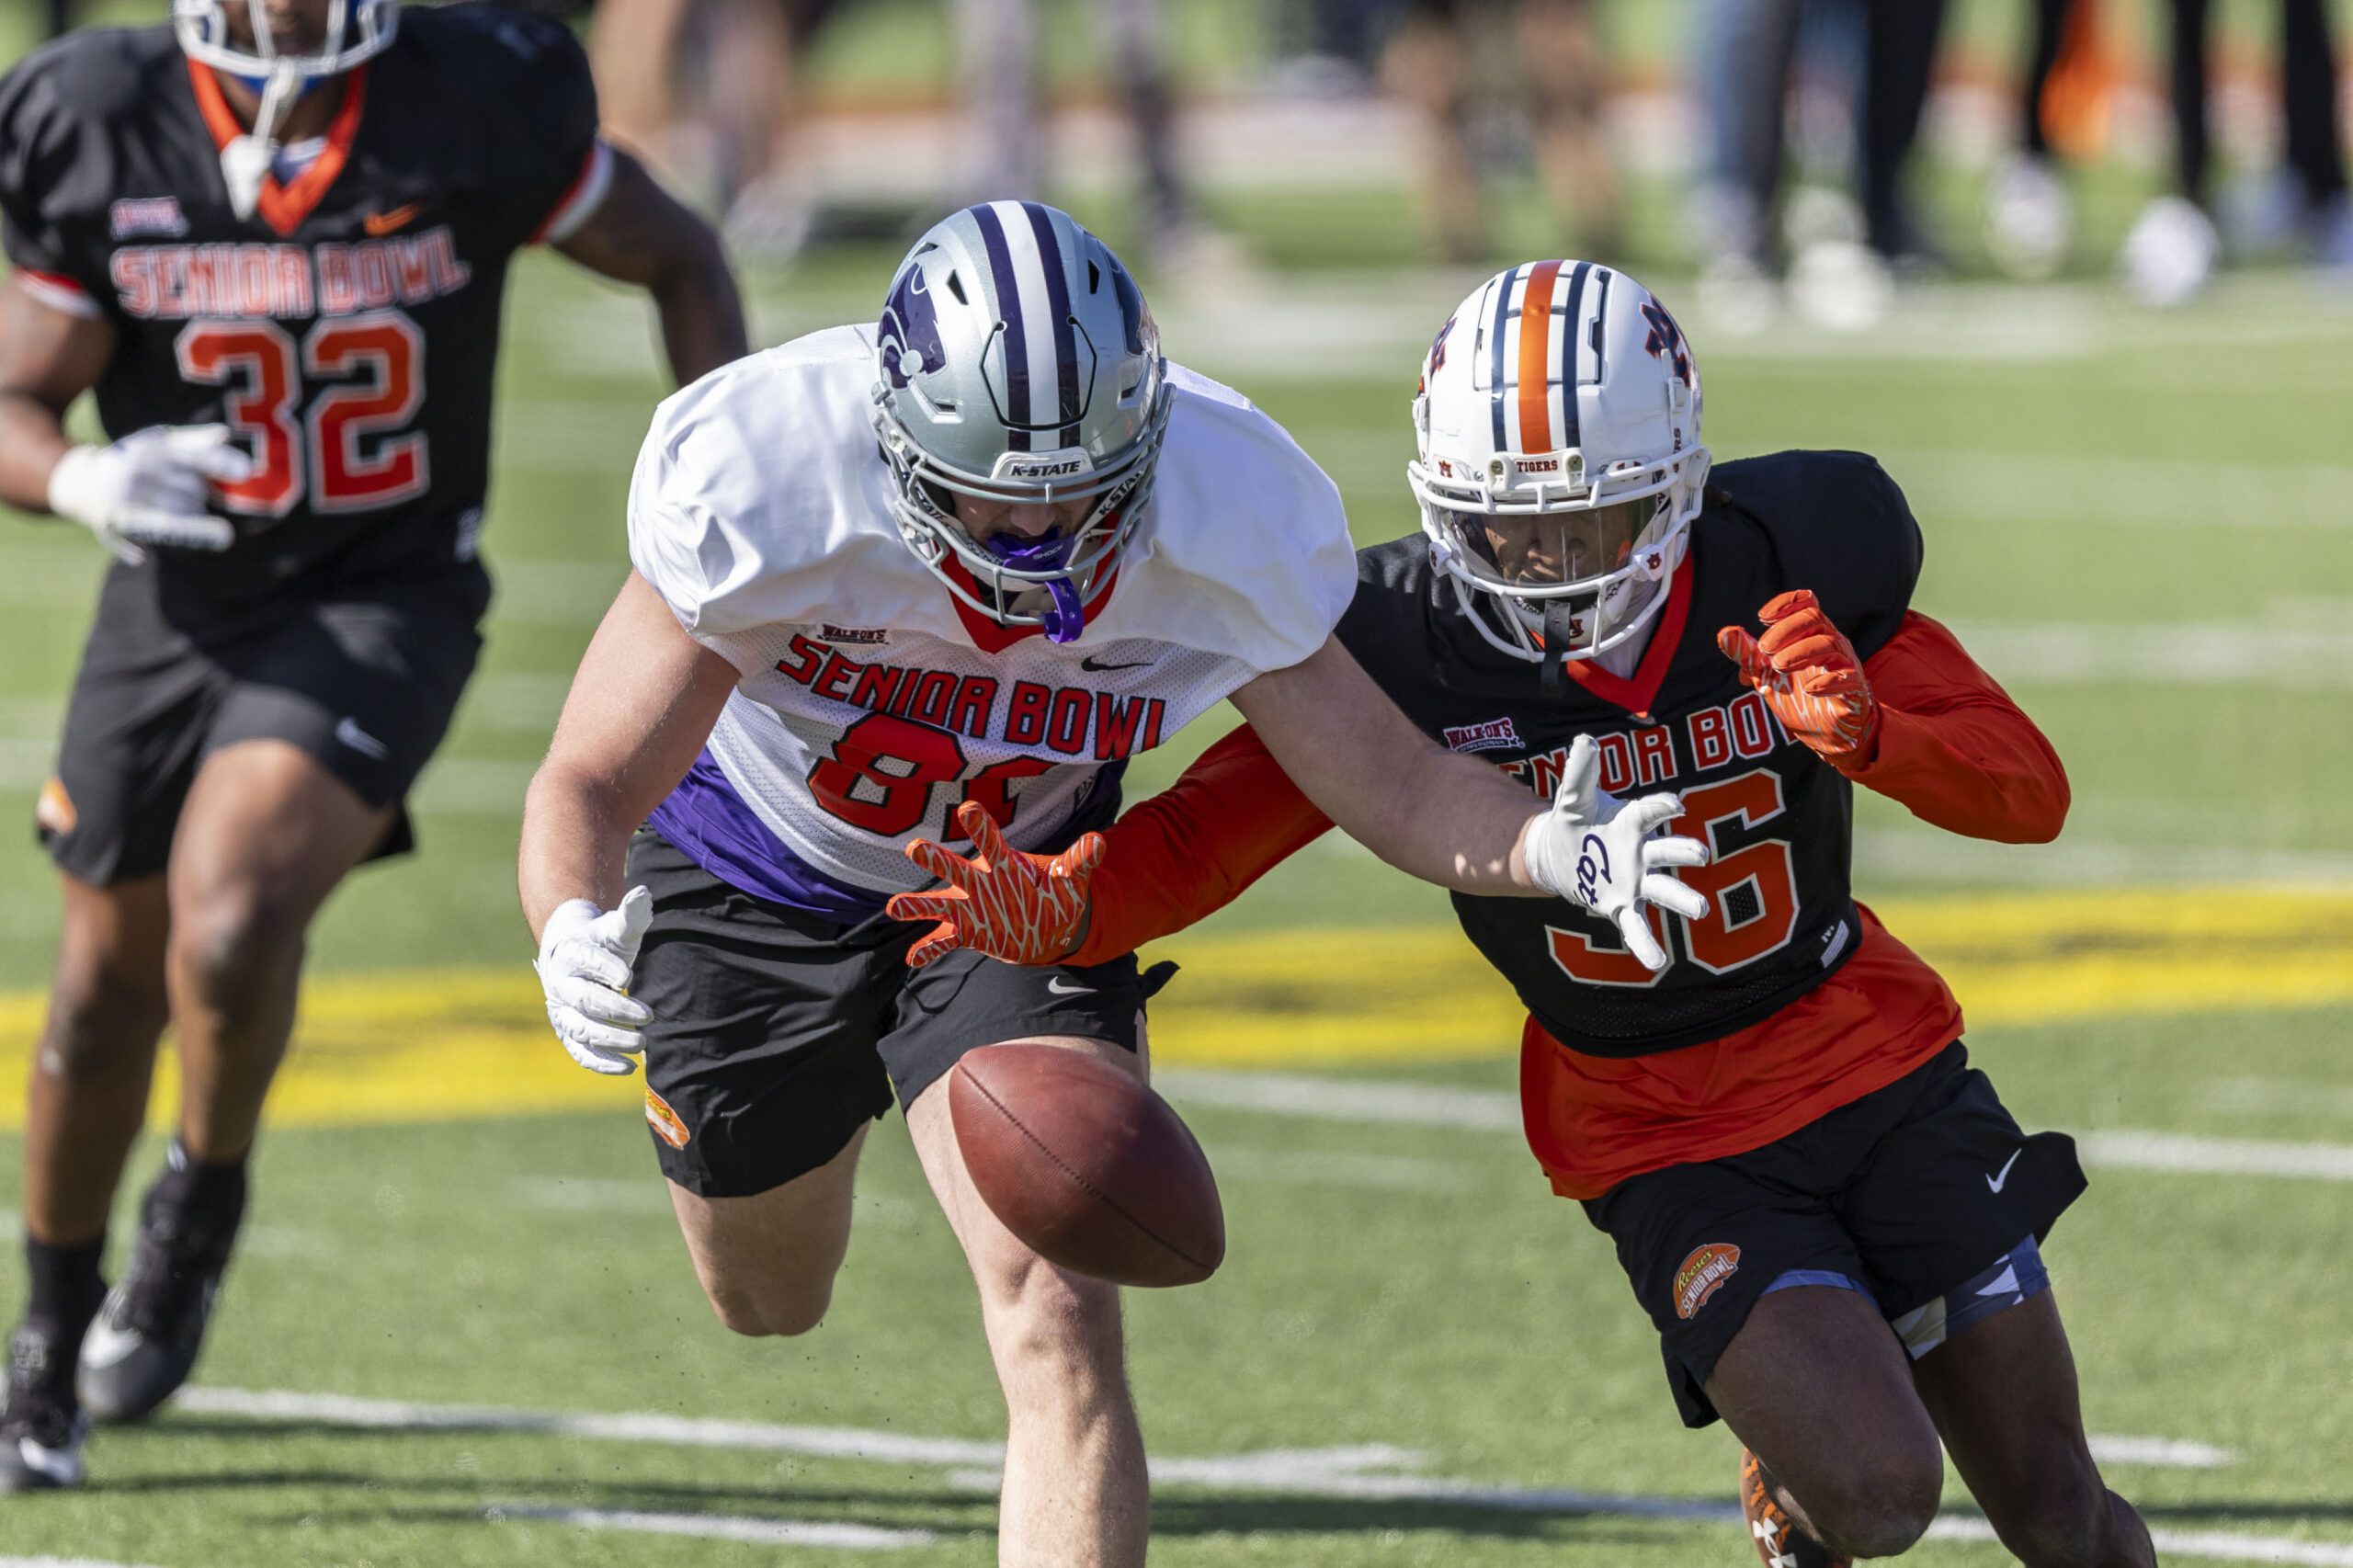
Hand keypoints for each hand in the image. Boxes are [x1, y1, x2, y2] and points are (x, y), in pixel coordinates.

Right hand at [46, 424, 247, 563]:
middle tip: (180, 491)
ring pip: (185, 513)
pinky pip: (167, 532)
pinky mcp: (121, 524)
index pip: (191, 456)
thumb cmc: (131, 461)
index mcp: (148, 449)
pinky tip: (201, 536)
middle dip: (199, 494)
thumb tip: (225, 435)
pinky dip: (186, 533)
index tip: (247, 470)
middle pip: (195, 490)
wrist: (80, 484)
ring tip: (171, 506)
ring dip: (191, 514)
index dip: (219, 462)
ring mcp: (128, 499)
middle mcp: (137, 472)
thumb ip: (192, 441)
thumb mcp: (156, 443)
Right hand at [536, 887, 654, 1075]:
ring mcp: (562, 1011)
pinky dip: (601, 1063)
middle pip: (585, 1001)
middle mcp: (561, 984)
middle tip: (648, 1015)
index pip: (585, 962)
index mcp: (571, 953)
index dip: (605, 969)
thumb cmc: (601, 941)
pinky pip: (579, 1052)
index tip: (628, 976)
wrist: (571, 954)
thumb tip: (642, 893)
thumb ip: (631, 915)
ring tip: (642, 1042)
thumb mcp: (616, 927)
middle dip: (617, 1010)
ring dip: (611, 1039)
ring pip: (581, 1030)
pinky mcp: (568, 1032)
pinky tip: (628, 1068)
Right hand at [885, 802, 1103, 968]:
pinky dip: (928, 948)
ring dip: (917, 905)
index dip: (979, 826)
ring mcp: (970, 907)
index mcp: (1004, 864)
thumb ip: (1080, 861)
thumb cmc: (1053, 892)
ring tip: (895, 908)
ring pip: (939, 903)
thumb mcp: (1070, 878)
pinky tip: (913, 957)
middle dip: (936, 860)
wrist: (1044, 922)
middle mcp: (980, 882)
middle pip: (955, 868)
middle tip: (915, 848)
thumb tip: (1100, 842)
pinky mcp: (967, 931)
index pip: (990, 841)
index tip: (967, 809)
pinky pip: (943, 940)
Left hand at [1518, 735, 1710, 971]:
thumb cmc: (1576, 822)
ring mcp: (1636, 882)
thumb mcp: (1571, 797)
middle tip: (1703, 853)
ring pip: (1664, 890)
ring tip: (1701, 909)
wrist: (1563, 854)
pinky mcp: (1622, 906)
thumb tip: (1584, 741)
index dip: (1661, 806)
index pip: (1650, 811)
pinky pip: (1637, 927)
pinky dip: (1646, 945)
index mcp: (1631, 822)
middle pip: (1668, 852)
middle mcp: (1642, 853)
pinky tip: (1657, 963)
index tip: (1675, 803)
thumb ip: (1579, 772)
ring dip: (1682, 899)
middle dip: (1684, 852)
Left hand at [1717, 589, 1880, 765]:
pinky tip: (1809, 690)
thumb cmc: (1797, 695)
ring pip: (1829, 643)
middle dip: (1786, 629)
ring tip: (1778, 667)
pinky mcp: (1854, 689)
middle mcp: (1830, 642)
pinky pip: (1848, 677)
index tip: (1762, 617)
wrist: (1822, 734)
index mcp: (1810, 634)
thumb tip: (1723, 634)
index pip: (1806, 603)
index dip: (1786, 603)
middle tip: (1764, 649)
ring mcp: (1845, 664)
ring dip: (1800, 652)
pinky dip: (1827, 681)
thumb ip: (1747, 654)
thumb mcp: (1766, 674)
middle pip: (1814, 618)